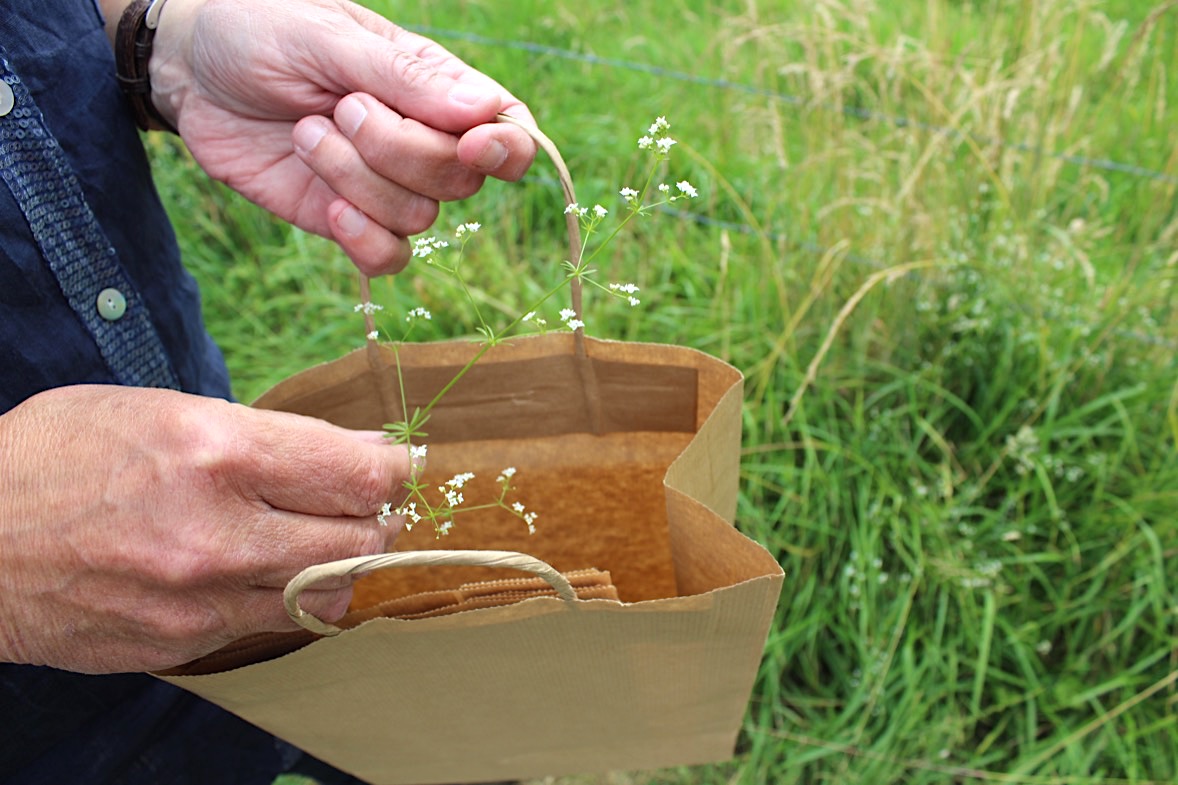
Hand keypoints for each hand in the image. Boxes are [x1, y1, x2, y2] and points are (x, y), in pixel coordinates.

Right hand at [0, 385, 409, 673]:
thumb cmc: (62, 455)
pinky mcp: (181, 644)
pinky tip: (266, 570)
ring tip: (321, 538)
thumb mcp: (167, 410)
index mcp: (215, 452)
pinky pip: (270, 626)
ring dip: (341, 564)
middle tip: (370, 504)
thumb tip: (362, 450)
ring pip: (326, 593)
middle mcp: (216, 533)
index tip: (401, 465)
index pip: (357, 474)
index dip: (394, 468)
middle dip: (378, 518)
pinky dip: (288, 598)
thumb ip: (273, 434)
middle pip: (359, 540)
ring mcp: (198, 599)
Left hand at [148, 0, 536, 274]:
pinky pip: (389, 258)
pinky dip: (363, 240)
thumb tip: (482, 112)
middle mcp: (421, 138)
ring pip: (419, 217)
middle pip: (460, 180)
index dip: (506, 147)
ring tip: (305, 133)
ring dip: (357, 179)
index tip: (471, 142)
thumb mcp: (326, 35)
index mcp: (434, 85)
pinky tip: (328, 206)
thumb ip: (402, 75)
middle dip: (399, 150)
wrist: (188, 70)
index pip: (508, 128)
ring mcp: (385, 184)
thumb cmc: (260, 30)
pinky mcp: (346, 220)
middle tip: (341, 108)